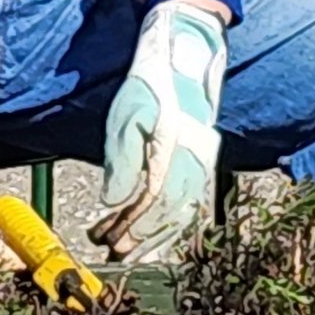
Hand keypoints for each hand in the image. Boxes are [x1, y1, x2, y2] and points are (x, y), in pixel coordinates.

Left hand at [89, 0, 228, 260]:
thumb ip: (121, 162)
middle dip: (141, 237)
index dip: (135, 227)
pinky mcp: (200, 163)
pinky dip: (169, 222)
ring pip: (179, 211)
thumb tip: (113, 202)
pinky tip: (153, 234)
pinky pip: (187, 202)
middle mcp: (194, 161)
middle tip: (115, 254)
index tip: (113, 245)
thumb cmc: (151, 86)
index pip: (155, 200)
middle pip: (167, 212)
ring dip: (154, 236)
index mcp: (175, 150)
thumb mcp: (127, 116)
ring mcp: (201, 163)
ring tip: (129, 252)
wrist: (184, 60)